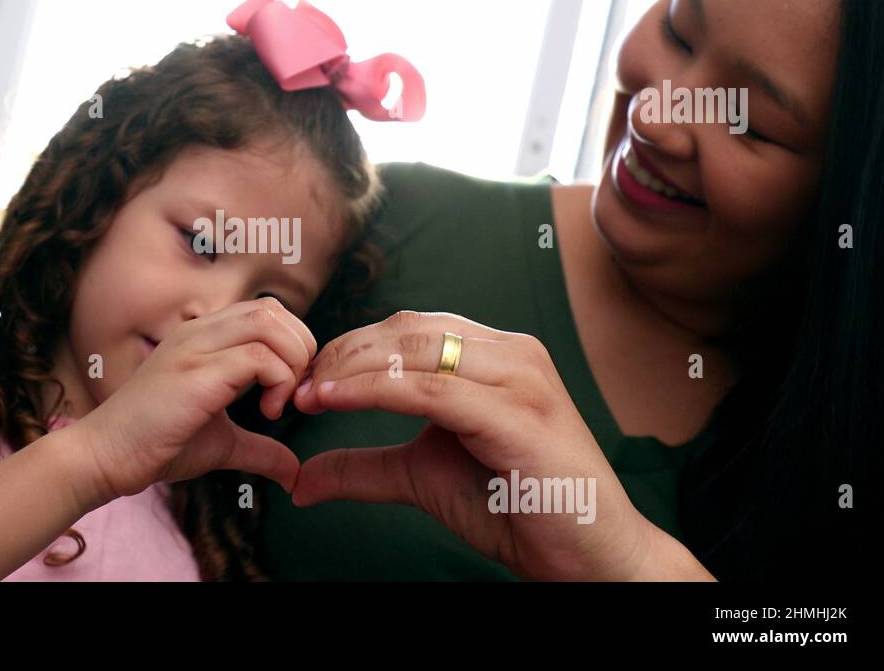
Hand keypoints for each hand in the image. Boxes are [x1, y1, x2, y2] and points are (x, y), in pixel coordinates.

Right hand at [78, 297, 314, 501]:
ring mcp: (195, 347)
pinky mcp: (196, 371)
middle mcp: (199, 331)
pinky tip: (268, 413)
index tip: (292, 392)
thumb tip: (294, 471)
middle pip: (272, 309)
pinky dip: (279, 382)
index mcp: (203, 337)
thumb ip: (260, 448)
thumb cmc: (156, 445)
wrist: (106, 456)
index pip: (266, 312)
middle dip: (300, 349)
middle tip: (294, 394)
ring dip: (292, 362)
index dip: (293, 346)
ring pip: (270, 324)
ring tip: (280, 403)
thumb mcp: (222, 443)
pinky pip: (259, 357)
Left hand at [290, 310, 662, 580]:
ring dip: (350, 368)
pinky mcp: (519, 412)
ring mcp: (520, 377)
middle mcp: (511, 352)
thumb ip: (364, 468)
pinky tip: (335, 399)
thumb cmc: (516, 509)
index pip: (406, 328)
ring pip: (416, 349)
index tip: (302, 381)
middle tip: (294, 388)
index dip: (347, 349)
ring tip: (308, 394)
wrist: (588, 556)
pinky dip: (375, 390)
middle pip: (405, 329)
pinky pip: (432, 389)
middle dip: (340, 354)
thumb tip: (300, 481)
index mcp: (495, 354)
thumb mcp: (422, 477)